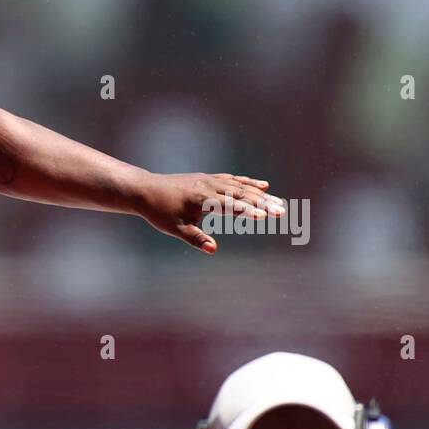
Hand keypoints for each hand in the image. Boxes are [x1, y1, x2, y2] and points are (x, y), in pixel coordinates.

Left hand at [135, 172, 284, 253]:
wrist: (147, 190)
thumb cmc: (160, 212)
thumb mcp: (175, 228)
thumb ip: (195, 238)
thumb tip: (213, 250)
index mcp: (202, 199)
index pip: (231, 205)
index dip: (249, 211)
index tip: (266, 217)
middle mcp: (210, 187)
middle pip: (241, 195)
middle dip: (263, 203)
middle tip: (282, 212)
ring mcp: (210, 180)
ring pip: (241, 187)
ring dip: (261, 194)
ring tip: (279, 203)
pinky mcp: (209, 179)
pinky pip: (233, 180)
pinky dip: (249, 183)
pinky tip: (263, 186)